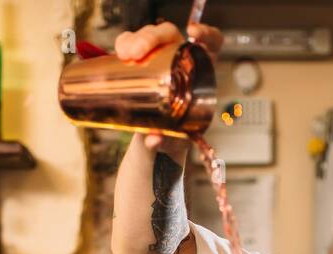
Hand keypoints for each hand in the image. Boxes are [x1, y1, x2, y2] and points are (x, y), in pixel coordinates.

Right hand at [114, 20, 224, 151]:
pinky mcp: (141, 60)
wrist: (159, 137)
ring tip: (125, 54)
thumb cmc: (177, 135)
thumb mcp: (175, 139)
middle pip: (170, 35)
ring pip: (149, 36)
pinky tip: (120, 51)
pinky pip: (132, 44)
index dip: (206, 33)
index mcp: (201, 71)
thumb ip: (166, 141)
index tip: (193, 34)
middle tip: (138, 52)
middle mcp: (181, 57)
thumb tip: (153, 139)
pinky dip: (125, 43)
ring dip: (135, 39)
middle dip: (153, 37)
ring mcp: (160, 56)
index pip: (212, 42)